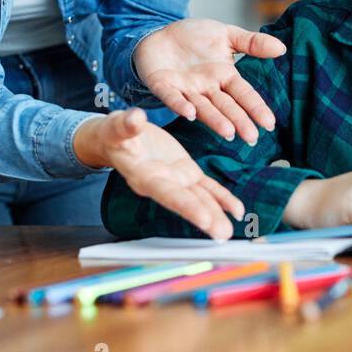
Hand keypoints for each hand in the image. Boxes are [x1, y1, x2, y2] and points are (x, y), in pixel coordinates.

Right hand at [74, 108, 244, 239]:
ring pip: (200, 198)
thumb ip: (127, 125)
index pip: (168, 194)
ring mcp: (176, 180)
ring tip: (230, 230)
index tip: (204, 220)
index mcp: (144, 176)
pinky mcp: (186, 172)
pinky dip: (222, 198)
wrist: (119, 138)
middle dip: (206, 217)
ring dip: (217, 213)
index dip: (186, 206)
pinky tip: (236, 210)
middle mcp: (162, 183)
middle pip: (187, 202)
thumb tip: (136, 117)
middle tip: (223, 234)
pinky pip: (207, 187)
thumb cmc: (114, 133)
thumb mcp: (117, 127)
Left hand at [133, 18, 286, 144]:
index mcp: (223, 76)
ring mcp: (184, 89)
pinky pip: (171, 97)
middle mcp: (206, 87)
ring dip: (214, 120)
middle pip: (226, 106)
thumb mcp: (225, 35)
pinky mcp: (162, 85)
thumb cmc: (194, 38)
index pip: (244, 94)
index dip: (256, 107)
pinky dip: (180, 105)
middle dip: (238, 121)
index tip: (270, 124)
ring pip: (203, 107)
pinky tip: (190, 113)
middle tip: (251, 138)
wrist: (158, 33)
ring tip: (228, 132)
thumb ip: (251, 43)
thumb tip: (282, 48)